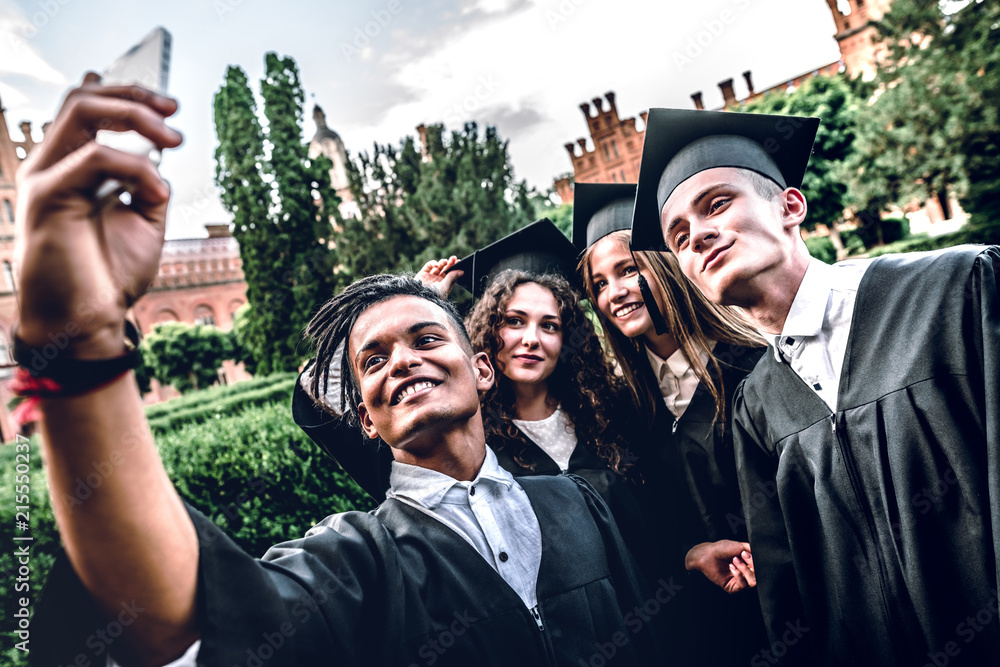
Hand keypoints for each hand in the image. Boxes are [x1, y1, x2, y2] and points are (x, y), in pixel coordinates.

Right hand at [15, 73, 181, 357]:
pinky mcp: (47, 198)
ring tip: (174, 139)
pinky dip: (136, 167)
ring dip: (135, 116)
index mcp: (69, 169)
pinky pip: (95, 158)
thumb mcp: (143, 221)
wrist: (88, 323)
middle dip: (132, 95)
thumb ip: (147, 185)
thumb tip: (160, 158)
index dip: (128, 96)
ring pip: (81, 111)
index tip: (171, 108)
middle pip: (80, 99)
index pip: (87, 109)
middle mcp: (50, 167)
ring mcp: (44, 179)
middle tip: (174, 112)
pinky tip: (155, 191)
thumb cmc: (110, 277)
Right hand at [416, 256, 462, 296]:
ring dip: (442, 262)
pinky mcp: (423, 273)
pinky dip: (433, 263)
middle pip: (446, 269)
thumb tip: (461, 271)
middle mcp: (438, 280)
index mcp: (445, 284)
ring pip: (438, 266)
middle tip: (453, 258)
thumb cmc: (434, 294)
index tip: (459, 261)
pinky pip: (429, 266)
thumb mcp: (445, 286)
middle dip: (450, 263)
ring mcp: (431, 276)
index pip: (452, 274)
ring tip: (445, 262)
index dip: (455, 267)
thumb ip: (452, 277)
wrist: (420, 297)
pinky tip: (436, 264)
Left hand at [685, 540, 755, 593]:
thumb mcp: (741, 546)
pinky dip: (738, 575)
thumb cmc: (722, 549)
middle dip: (752, 565)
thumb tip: (764, 554)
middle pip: (760, 576)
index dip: (757, 561)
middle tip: (742, 555)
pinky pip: (742, 585)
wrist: (707, 554)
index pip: (762, 568)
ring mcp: (740, 582)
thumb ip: (754, 551)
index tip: (747, 553)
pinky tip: (732, 567)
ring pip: (753, 582)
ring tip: (735, 560)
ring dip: (745, 570)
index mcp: (750, 566)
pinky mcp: (733, 588)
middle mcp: (747, 575)